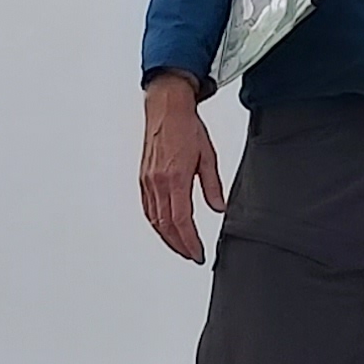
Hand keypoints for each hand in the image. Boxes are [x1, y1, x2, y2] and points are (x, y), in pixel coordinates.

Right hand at [138, 74, 225, 262]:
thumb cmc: (187, 127)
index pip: (181, 220)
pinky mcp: (143, 178)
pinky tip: (165, 228)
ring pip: (154, 220)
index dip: (190, 242)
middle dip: (180, 245)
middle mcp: (158, 182)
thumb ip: (213, 186)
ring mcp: (148, 180)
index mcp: (176, 177)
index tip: (198, 253)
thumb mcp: (208, 156)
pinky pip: (148, 208)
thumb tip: (219, 208)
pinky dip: (157, 223)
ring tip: (181, 246)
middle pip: (166, 226)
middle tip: (192, 255)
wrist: (166, 108)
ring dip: (167, 237)